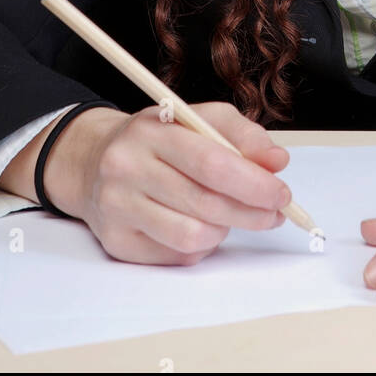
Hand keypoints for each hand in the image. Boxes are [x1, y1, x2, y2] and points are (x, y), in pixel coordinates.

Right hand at [46, 101, 291, 265]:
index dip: (254, 182)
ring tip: (229, 216)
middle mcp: (127, 167)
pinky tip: (200, 225)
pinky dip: (201, 245)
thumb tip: (277, 161)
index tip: (281, 193)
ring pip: (192, 235)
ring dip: (225, 230)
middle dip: (251, 213)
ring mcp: (118, 207)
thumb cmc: (158, 140)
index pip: (211, 162)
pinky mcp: (116, 242)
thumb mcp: (198, 120)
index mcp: (151, 130)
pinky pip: (176, 255)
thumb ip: (241, 135)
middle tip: (274, 214)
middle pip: (205, 203)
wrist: (94, 162)